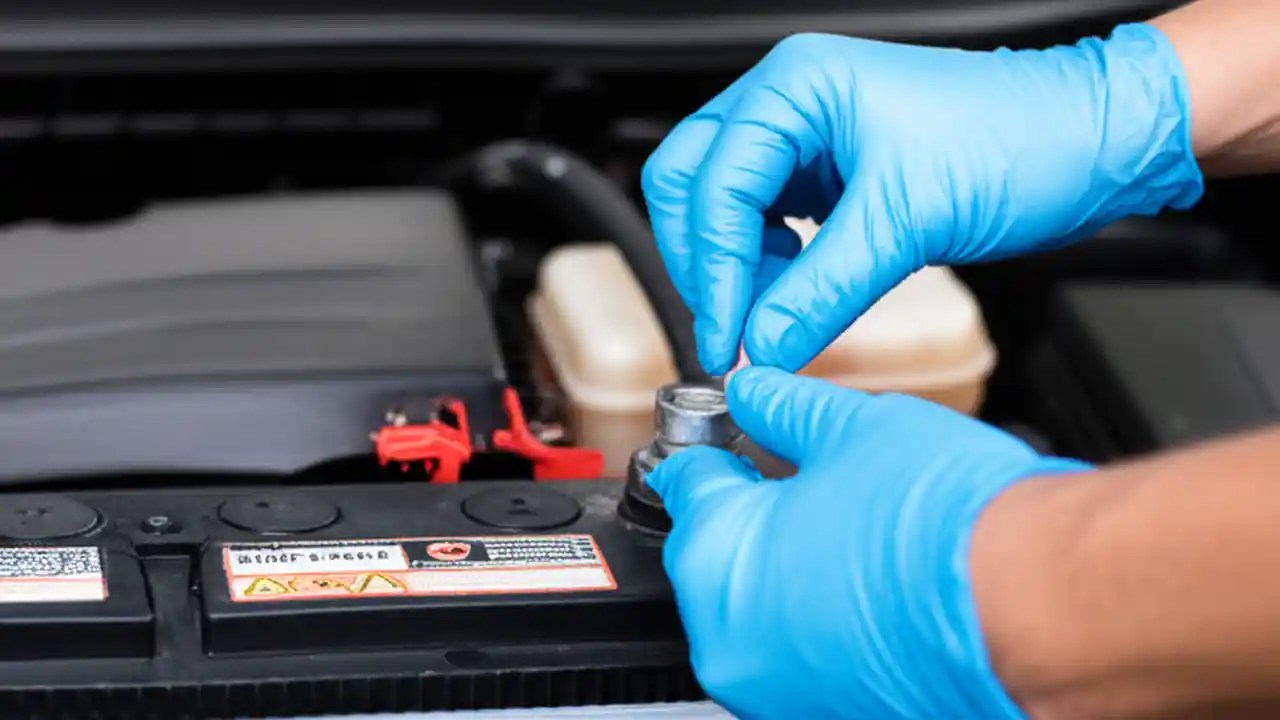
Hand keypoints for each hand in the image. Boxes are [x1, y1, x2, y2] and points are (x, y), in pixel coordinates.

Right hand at [642, 25, 1202, 374]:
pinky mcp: (831, 174)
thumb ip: (823, 291)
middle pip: (694, 184)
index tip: (726, 336)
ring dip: (734, 268)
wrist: (1091, 141)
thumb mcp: (908, 221)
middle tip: (728, 330)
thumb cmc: (1020, 138)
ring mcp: (809, 138)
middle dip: (705, 261)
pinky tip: (792, 295)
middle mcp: (792, 104)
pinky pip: (767, 223)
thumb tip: (765, 345)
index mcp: (796, 87)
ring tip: (767, 318)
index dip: (712, 268)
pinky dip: (766, 266)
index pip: (713, 184)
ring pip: (724, 206)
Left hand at [646, 367, 1088, 718]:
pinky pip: (808, 660)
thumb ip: (786, 408)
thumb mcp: (855, 428)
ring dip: (792, 578)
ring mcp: (779, 693)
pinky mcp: (830, 716)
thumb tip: (757, 392)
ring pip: (764, 616)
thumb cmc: (952, 525)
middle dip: (756, 521)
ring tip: (861, 542)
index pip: (687, 486)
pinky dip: (827, 628)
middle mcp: (732, 642)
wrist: (1044, 610)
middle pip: (721, 559)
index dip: (715, 452)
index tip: (730, 444)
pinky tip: (878, 593)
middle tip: (817, 491)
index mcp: (716, 558)